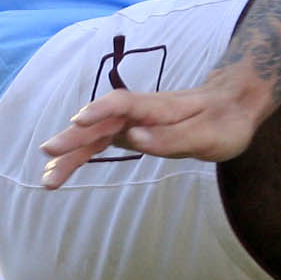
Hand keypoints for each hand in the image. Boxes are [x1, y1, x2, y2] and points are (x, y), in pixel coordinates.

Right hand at [41, 61, 271, 185]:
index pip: (124, 103)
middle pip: (101, 122)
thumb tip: (134, 139)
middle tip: (48, 155)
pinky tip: (63, 166)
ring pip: (96, 134)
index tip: (78, 120)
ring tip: (49, 177)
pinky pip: (102, 141)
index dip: (101, 110)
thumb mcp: (209, 135)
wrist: (232, 103)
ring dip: (72, 152)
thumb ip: (172, 137)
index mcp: (158, 108)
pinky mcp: (131, 131)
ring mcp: (132, 121)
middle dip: (74, 138)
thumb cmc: (224, 121)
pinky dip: (83, 153)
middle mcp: (139, 111)